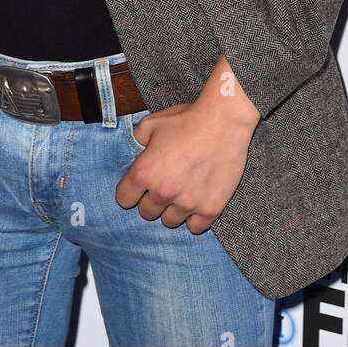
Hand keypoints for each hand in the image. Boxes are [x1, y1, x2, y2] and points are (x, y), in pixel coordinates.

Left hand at [115, 99, 252, 231]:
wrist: (224, 121)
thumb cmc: (187, 119)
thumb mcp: (152, 123)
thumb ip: (137, 139)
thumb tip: (136, 148)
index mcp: (144, 172)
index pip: (123, 199)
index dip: (130, 191)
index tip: (138, 186)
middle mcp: (163, 192)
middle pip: (146, 212)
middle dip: (151, 200)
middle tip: (164, 185)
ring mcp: (187, 203)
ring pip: (169, 221)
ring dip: (172, 210)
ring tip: (181, 192)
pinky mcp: (210, 209)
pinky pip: (194, 227)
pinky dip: (194, 217)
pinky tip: (197, 201)